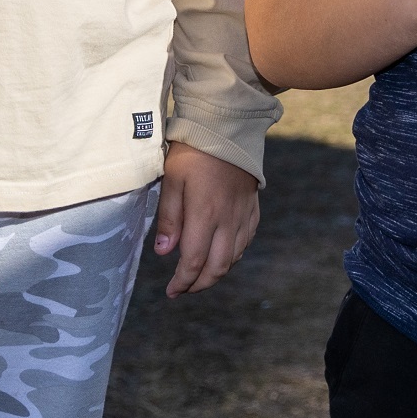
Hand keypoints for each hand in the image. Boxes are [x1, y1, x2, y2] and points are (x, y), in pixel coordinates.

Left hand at [152, 143, 259, 297]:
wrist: (228, 126)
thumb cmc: (193, 151)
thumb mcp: (172, 179)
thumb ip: (169, 217)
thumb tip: (164, 253)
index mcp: (205, 215)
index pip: (194, 262)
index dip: (182, 282)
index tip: (171, 291)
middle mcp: (228, 221)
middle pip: (218, 268)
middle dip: (200, 285)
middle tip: (184, 289)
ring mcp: (243, 215)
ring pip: (234, 257)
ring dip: (217, 272)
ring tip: (200, 276)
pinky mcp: (252, 207)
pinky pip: (246, 240)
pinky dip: (234, 254)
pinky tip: (223, 253)